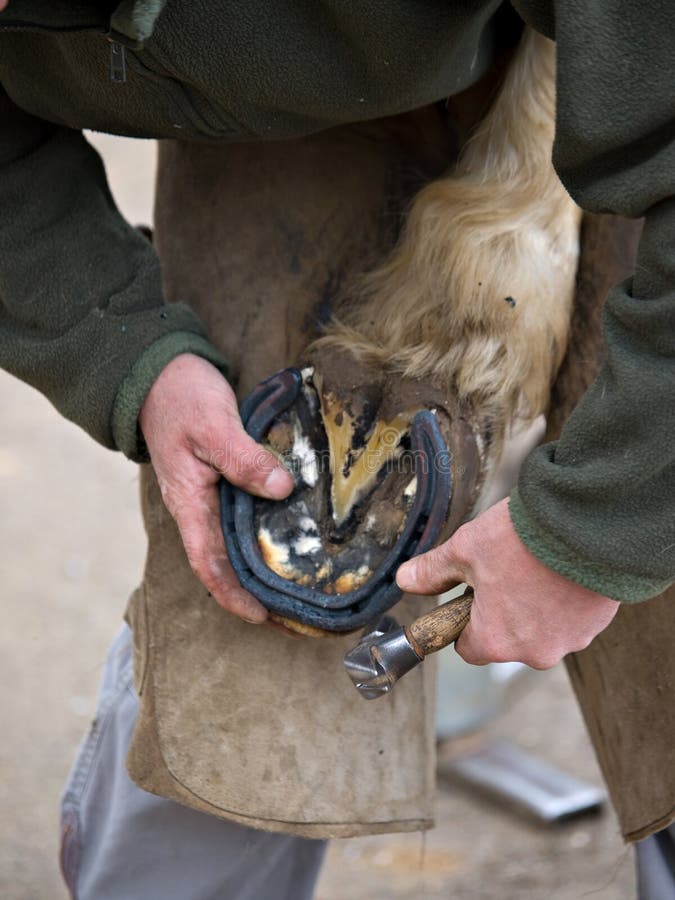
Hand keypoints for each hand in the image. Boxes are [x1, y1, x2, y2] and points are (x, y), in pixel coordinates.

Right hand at [138, 354, 293, 623]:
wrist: (163, 375)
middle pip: (226, 562)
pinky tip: (295, 536)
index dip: (233, 594)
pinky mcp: (225, 482)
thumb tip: (282, 490)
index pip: (208, 563)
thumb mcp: (213, 426)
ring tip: (302, 584)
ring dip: (264, 566)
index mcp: (189, 503)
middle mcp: (200, 508)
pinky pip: (246, 517)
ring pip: (238, 542)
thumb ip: (244, 459)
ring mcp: (211, 497)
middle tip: (297, 612)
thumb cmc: (182, 399)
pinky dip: (267, 533)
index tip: (262, 616)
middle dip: (257, 591)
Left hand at [396, 498, 619, 668]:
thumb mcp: (465, 549)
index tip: (472, 591)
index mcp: (495, 641)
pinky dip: (565, 598)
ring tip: (537, 565)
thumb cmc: (520, 539)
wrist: (585, 522)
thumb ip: (433, 572)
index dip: (465, 618)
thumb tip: (406, 580)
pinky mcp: (597, 624)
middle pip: (507, 638)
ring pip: (542, 627)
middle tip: (508, 569)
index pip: (468, 647)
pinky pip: (572, 617)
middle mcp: (534, 653)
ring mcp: (570, 641)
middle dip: (504, 609)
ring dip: (537, 605)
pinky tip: (562, 568)